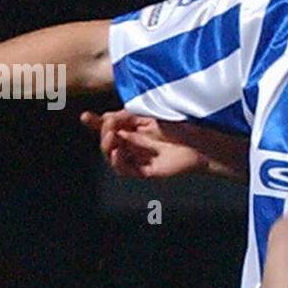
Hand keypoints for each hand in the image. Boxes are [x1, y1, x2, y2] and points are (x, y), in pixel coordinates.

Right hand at [81, 109, 209, 178]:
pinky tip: (117, 152)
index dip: (96, 123)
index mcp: (135, 129)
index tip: (85, 117)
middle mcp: (135, 145)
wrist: (202, 143)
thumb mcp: (152, 115)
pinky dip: (118, 162)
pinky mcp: (147, 172)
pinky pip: (126, 170)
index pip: (110, 126)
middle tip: (110, 125)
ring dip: (107, 146)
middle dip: (103, 132)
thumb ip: (130, 116)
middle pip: (108, 142)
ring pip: (113, 157)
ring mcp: (140, 158)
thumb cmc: (182, 126)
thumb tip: (107, 117)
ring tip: (112, 136)